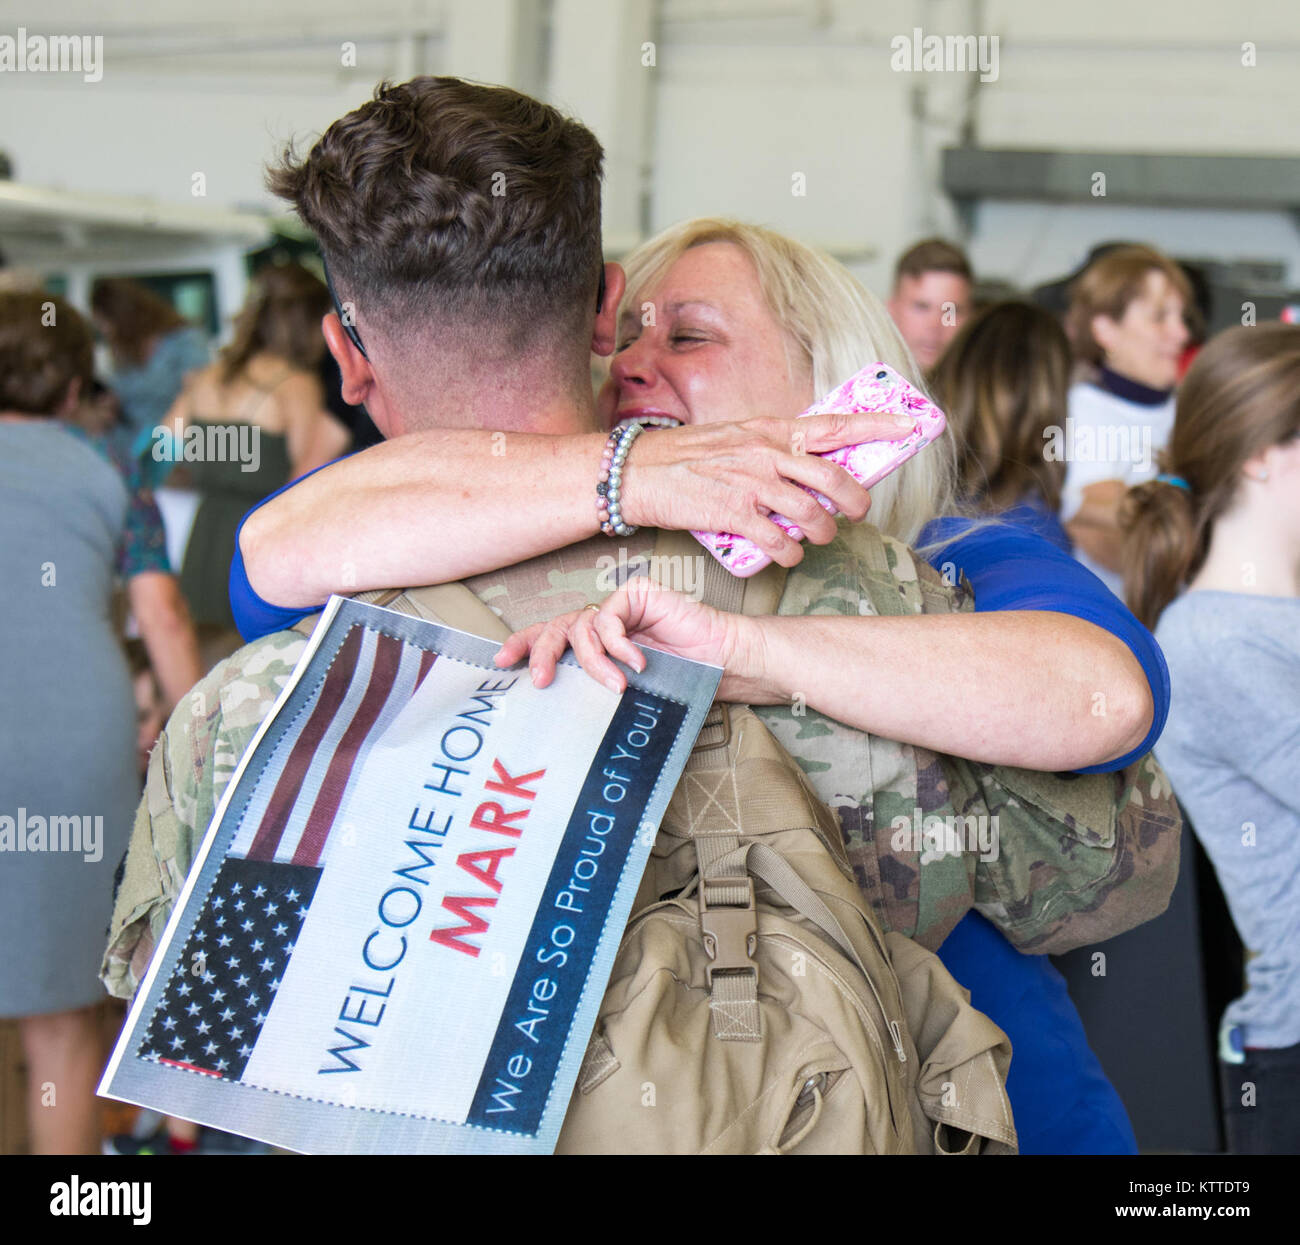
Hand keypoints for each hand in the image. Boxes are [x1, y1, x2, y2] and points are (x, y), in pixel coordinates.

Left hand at [492, 576, 760, 696]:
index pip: (550, 637)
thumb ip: (592, 684)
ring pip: (580, 626)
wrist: (723, 664)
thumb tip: (550, 698)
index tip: (501, 661)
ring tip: (617, 685)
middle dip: (541, 652)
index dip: (523, 644)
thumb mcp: (625, 691)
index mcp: (594, 643)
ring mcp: (619, 606)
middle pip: (554, 627)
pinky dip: (618, 644)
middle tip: (541, 681)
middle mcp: (602, 622)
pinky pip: (609, 617)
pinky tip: (639, 662)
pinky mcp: (637, 593)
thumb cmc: (680, 683)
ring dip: (593, 661)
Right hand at [618, 411, 917, 566]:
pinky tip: (786, 554)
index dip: (879, 424)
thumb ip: (772, 448)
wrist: (636, 472)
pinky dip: (789, 554)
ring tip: (817, 538)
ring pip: (812, 515)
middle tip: (858, 512)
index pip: (835, 423)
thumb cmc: (685, 457)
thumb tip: (808, 466)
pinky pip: (779, 542)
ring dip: (823, 533)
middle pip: (835, 478)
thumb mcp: (734, 437)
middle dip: (857, 501)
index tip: (912, 424)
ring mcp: (751, 484)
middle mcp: (766, 453)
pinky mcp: (733, 515)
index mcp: (770, 429)